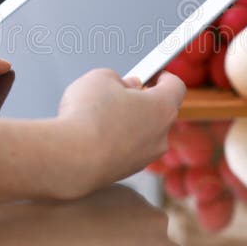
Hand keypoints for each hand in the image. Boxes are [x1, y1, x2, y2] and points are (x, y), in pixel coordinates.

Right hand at [56, 69, 185, 195]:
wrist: (70, 159)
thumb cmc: (87, 116)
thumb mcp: (100, 78)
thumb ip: (118, 78)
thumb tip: (124, 87)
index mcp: (162, 107)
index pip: (176, 86)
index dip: (164, 76)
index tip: (152, 73)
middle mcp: (161, 135)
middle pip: (160, 111)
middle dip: (142, 100)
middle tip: (121, 92)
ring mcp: (145, 157)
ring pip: (143, 133)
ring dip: (129, 122)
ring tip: (100, 115)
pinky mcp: (127, 172)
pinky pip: (128, 149)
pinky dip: (116, 141)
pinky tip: (94, 136)